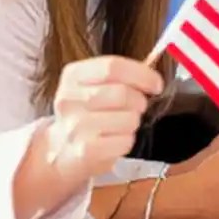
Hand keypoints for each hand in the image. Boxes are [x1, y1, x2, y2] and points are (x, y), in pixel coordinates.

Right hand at [45, 56, 163, 181]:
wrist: (62, 148)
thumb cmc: (90, 111)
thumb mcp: (97, 85)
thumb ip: (123, 75)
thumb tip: (154, 78)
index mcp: (73, 76)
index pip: (113, 67)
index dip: (142, 74)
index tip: (156, 84)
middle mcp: (68, 99)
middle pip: (122, 93)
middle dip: (139, 100)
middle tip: (137, 106)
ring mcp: (74, 127)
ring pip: (128, 119)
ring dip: (133, 121)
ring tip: (120, 124)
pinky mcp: (84, 151)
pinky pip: (125, 141)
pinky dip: (127, 140)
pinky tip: (113, 139)